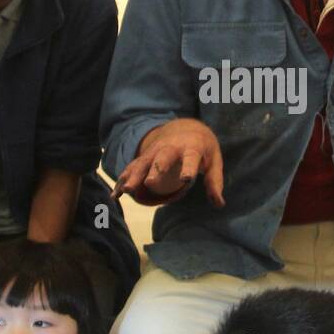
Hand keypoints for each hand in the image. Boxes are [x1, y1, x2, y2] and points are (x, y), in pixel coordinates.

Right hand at [110, 118, 224, 207]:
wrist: (186, 128)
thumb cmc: (202, 149)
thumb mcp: (214, 161)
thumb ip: (214, 181)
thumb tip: (219, 204)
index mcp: (191, 148)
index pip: (191, 158)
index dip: (189, 168)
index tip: (187, 179)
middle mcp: (170, 148)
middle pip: (162, 158)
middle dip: (155, 170)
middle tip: (150, 183)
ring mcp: (154, 152)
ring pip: (142, 164)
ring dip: (134, 176)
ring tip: (127, 191)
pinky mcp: (144, 158)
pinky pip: (131, 169)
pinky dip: (122, 181)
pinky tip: (114, 195)